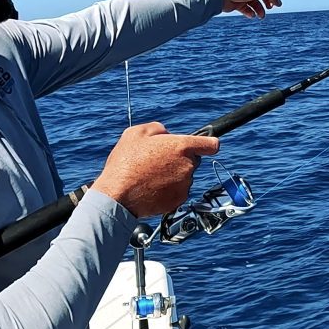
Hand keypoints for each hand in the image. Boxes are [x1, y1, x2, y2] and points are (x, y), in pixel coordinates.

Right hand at [91, 122, 220, 217]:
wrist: (117, 196)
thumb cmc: (125, 163)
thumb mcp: (136, 133)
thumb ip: (158, 128)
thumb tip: (167, 134)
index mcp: (182, 147)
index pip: (211, 144)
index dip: (208, 143)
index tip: (205, 145)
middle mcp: (188, 166)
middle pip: (193, 160)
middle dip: (180, 159)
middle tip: (158, 160)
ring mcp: (185, 185)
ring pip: (185, 176)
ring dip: (174, 175)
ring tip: (150, 175)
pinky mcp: (179, 200)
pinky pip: (178, 191)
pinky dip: (169, 189)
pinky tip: (152, 187)